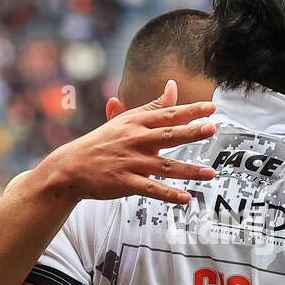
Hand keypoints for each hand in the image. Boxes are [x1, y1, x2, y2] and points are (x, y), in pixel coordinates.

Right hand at [41, 80, 217, 204]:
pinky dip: (169, 194)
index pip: (167, 114)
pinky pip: (151, 189)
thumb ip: (152, 106)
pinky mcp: (124, 182)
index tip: (211, 109)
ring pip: (164, 166)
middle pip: (167, 135)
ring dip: (188, 170)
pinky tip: (186, 198)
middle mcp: (134, 140)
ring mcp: (129, 162)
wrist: (71, 167)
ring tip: (210, 173)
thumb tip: (172, 86)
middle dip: (191, 132)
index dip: (190, 111)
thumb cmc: (101, 143)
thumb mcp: (125, 121)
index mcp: (135, 123)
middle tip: (212, 129)